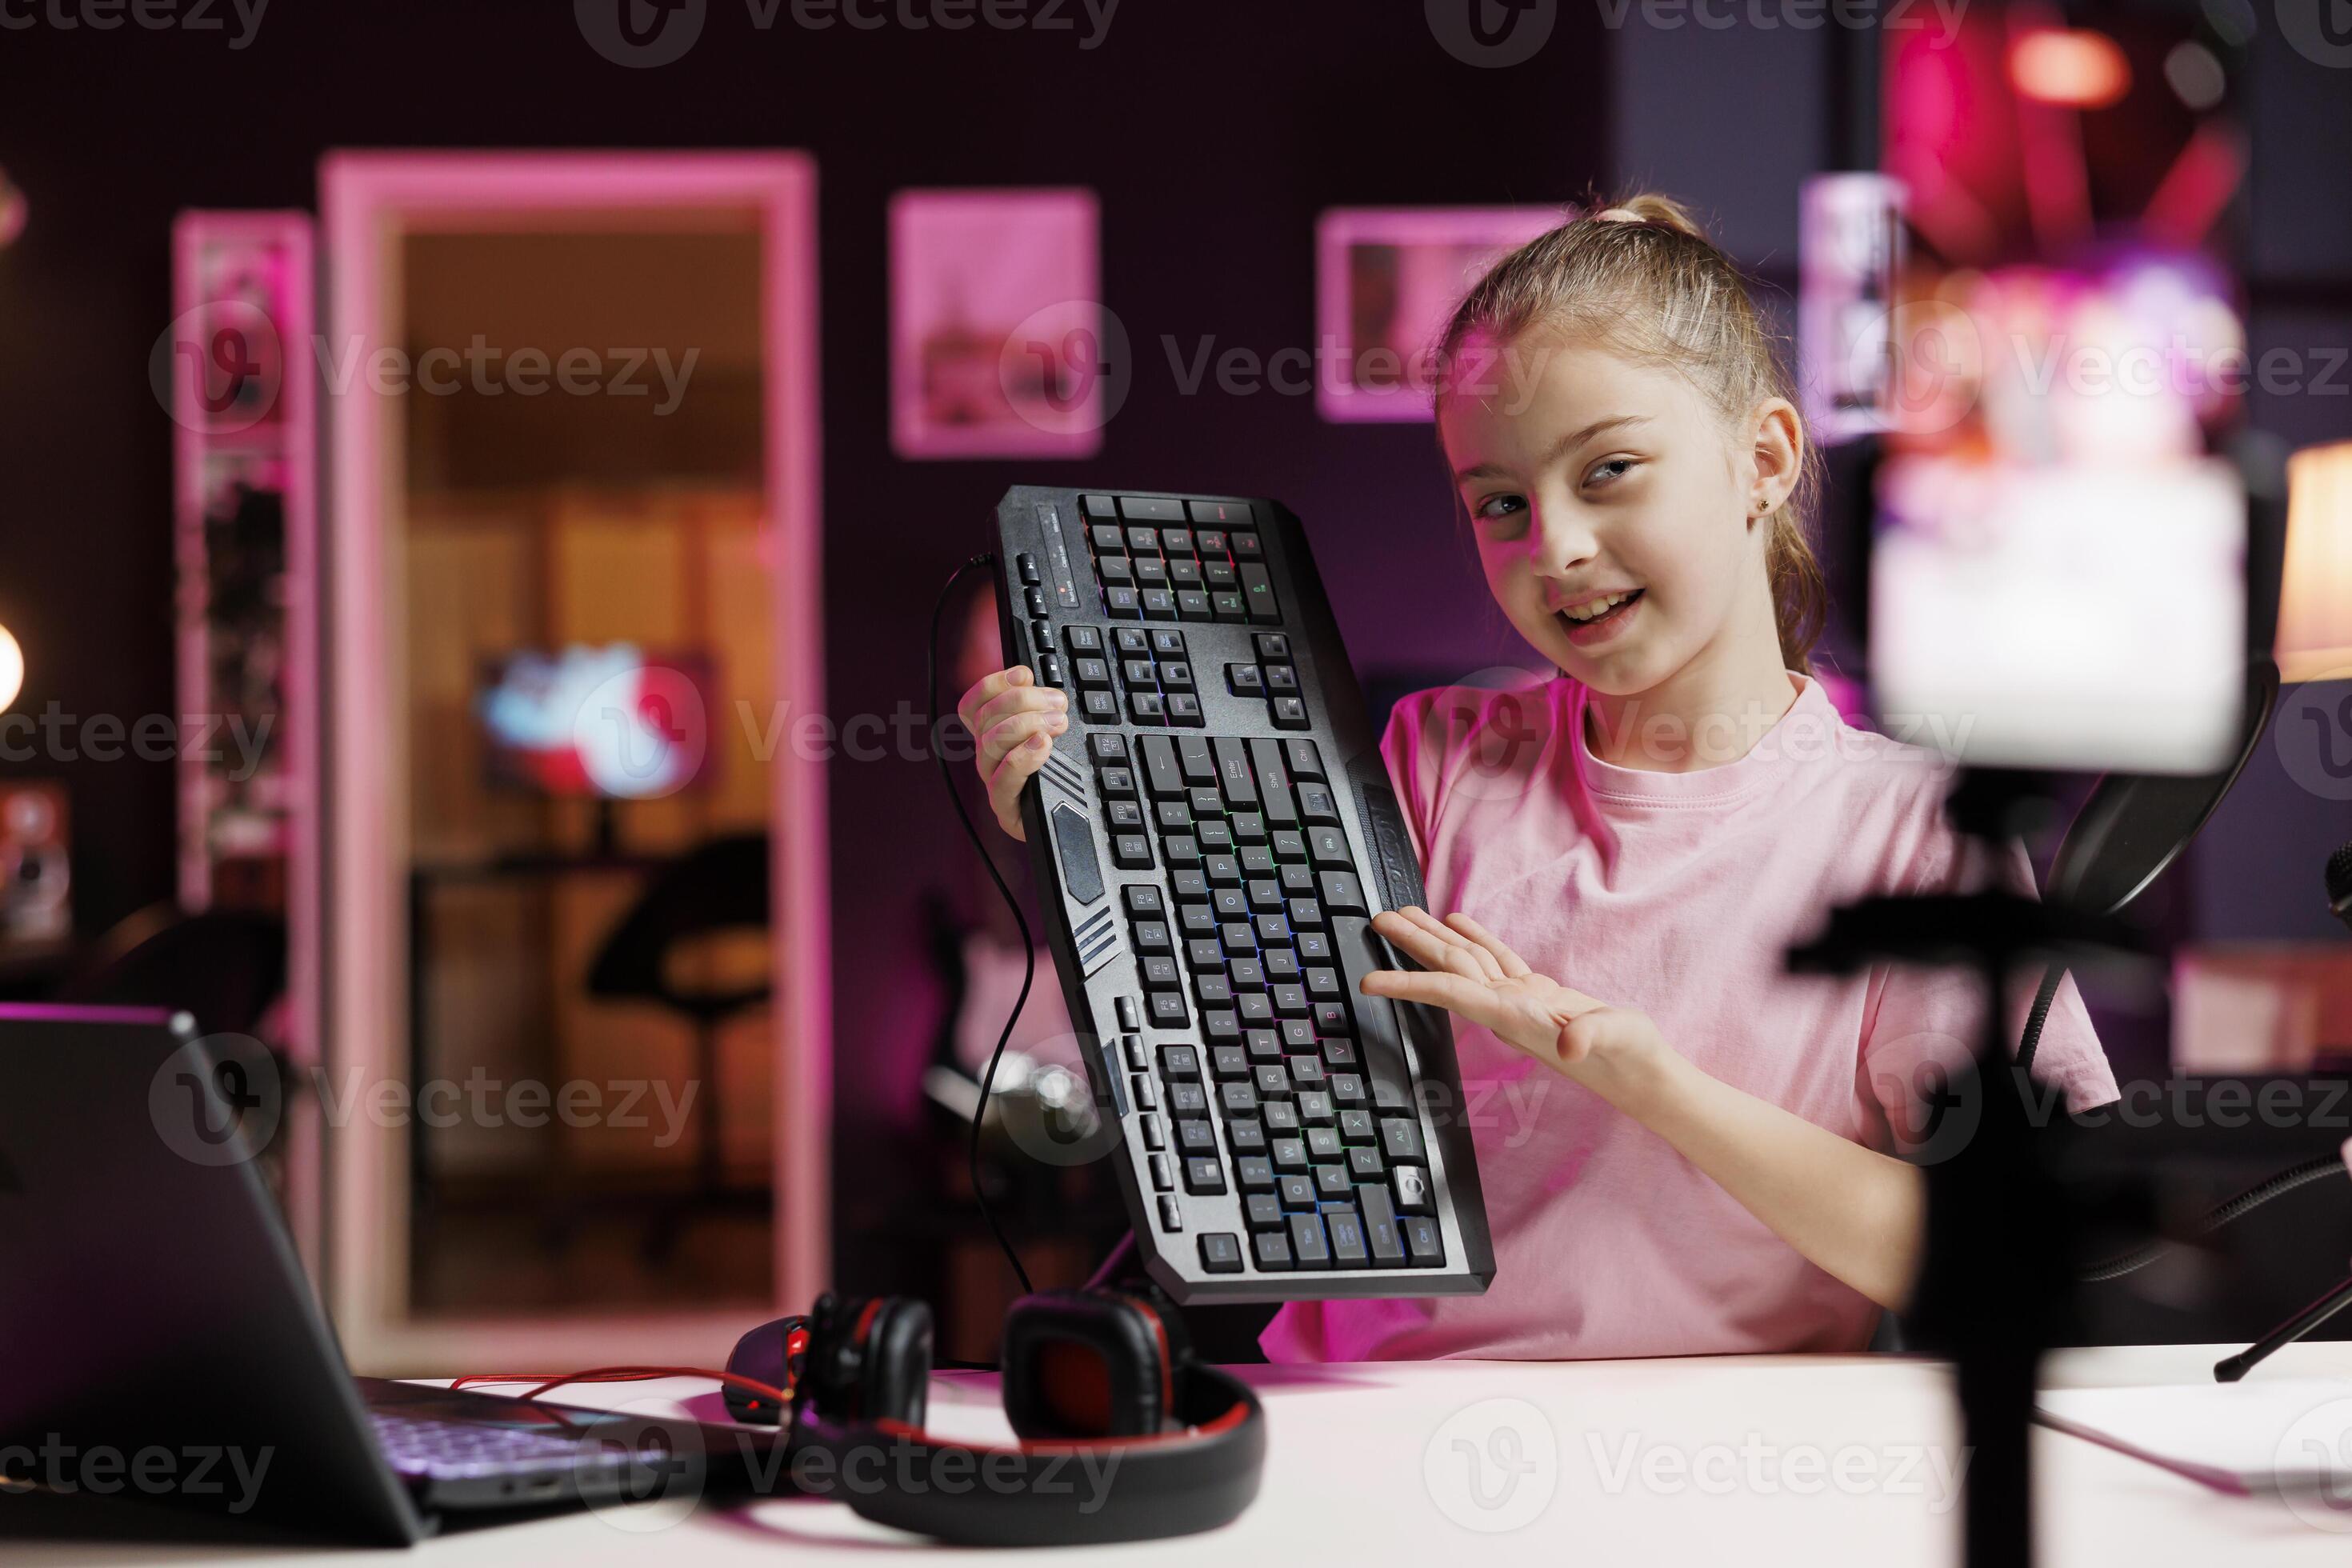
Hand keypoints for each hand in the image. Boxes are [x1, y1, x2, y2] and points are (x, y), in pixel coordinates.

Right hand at [954, 666, 1068, 840]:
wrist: (1072, 826)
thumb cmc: (1062, 779)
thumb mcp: (1053, 736)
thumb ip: (1038, 708)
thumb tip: (1031, 680)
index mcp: (993, 738)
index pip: (972, 706)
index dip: (992, 684)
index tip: (1023, 674)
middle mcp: (989, 759)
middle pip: (984, 719)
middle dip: (1022, 700)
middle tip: (1057, 703)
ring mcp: (995, 784)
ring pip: (989, 743)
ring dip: (1025, 724)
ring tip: (1057, 723)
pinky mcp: (1007, 810)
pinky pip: (1002, 780)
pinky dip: (1022, 756)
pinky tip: (1043, 746)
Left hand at [1359, 907, 1667, 1090]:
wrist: (1642, 1073)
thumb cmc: (1630, 1057)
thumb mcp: (1615, 1040)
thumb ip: (1592, 1037)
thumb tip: (1570, 1045)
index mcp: (1513, 1014)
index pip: (1448, 992)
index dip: (1407, 984)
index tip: (1368, 982)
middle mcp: (1506, 1007)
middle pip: (1449, 968)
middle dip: (1411, 945)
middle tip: (1377, 920)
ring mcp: (1520, 1000)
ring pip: (1468, 960)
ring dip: (1436, 936)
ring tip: (1405, 913)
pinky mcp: (1538, 993)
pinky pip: (1498, 959)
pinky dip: (1477, 938)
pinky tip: (1459, 922)